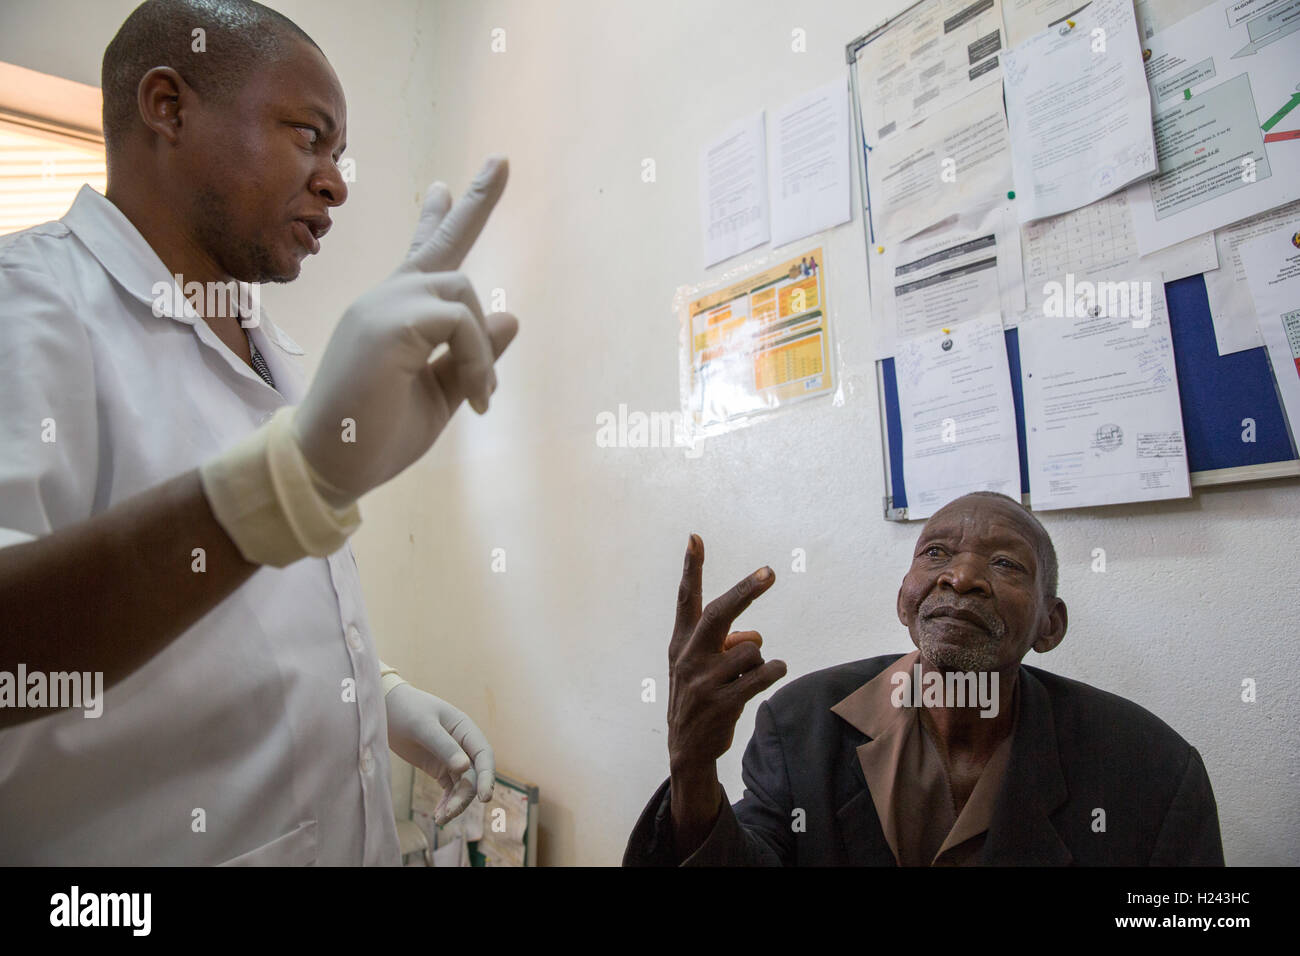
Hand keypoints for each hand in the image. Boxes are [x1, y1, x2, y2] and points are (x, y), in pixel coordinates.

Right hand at [290, 156, 518, 505]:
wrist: (329, 467)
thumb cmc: (374, 437)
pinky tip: (478, 398)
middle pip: (439, 244)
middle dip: (475, 203)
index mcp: (394, 314)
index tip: (446, 185)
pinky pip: (460, 322)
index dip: (439, 219)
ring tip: (482, 396)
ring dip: (483, 347)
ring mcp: (381, 306)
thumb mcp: (437, 395)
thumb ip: (471, 358)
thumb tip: (512, 318)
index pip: (420, 255)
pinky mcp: (387, 323)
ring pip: (462, 292)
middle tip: (502, 161)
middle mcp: (385, 299)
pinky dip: (478, 358)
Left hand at [386, 683, 495, 825]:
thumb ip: (444, 746)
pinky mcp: (438, 768)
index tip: (484, 798)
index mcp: (465, 729)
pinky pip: (449, 788)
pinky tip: (439, 815)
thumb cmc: (406, 709)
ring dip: (455, 803)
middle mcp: (463, 745)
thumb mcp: (423, 726)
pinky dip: (446, 802)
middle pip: (473, 776)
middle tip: (449, 813)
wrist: (385, 709)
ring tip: (441, 819)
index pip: (483, 755)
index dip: (487, 777)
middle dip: (464, 796)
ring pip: (462, 785)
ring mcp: (451, 758)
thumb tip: (465, 767)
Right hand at [666, 534, 785, 852]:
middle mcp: (688, 656)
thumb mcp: (700, 666)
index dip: (691, 568)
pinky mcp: (722, 702)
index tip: (694, 537)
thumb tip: (756, 636)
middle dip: (746, 590)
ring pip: (752, 648)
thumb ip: (724, 643)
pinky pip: (763, 672)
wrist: (687, 750)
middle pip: (721, 613)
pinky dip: (773, 670)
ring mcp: (703, 680)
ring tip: (744, 677)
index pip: (686, 598)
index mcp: (680, 642)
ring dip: (759, 659)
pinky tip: (767, 676)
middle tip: (770, 571)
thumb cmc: (700, 696)